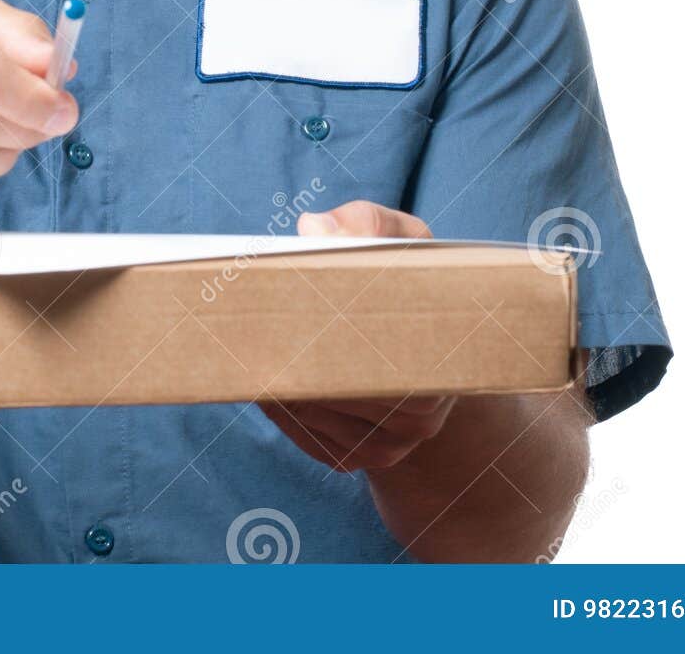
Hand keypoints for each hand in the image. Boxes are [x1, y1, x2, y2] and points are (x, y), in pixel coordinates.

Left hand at [260, 199, 453, 471]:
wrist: (437, 358)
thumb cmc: (414, 286)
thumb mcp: (408, 242)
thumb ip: (367, 224)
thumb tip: (313, 229)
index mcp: (441, 356)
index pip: (367, 339)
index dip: (318, 316)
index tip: (280, 293)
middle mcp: (421, 415)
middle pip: (331, 381)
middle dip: (286, 347)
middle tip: (244, 316)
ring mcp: (390, 447)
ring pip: (309, 410)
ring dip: (274, 375)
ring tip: (246, 338)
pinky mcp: (355, 460)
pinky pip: (301, 434)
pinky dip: (276, 404)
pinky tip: (266, 373)